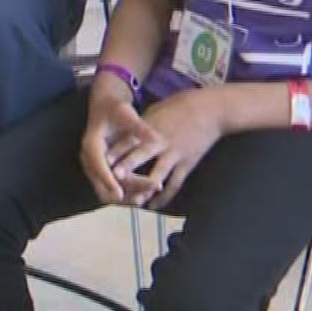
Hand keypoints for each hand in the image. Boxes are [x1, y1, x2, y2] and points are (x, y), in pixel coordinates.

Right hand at [79, 85, 156, 204]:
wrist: (107, 107)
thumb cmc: (115, 109)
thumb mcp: (125, 113)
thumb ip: (139, 127)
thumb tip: (156, 138)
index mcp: (91, 144)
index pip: (97, 166)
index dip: (107, 181)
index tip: (119, 194)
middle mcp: (89, 160)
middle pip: (102, 184)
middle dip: (125, 192)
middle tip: (147, 194)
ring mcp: (95, 168)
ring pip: (107, 191)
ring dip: (127, 196)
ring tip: (148, 197)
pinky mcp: (103, 172)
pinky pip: (112, 189)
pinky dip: (127, 193)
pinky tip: (144, 195)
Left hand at [111, 88, 225, 209]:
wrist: (209, 110)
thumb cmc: (180, 106)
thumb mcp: (155, 111)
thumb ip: (141, 127)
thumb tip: (126, 137)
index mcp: (150, 128)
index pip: (129, 140)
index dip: (116, 151)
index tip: (102, 161)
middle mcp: (160, 142)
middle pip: (140, 157)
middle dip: (126, 169)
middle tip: (113, 180)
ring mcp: (174, 154)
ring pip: (157, 175)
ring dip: (144, 189)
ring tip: (133, 201)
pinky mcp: (187, 164)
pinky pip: (175, 184)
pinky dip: (164, 196)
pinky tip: (154, 205)